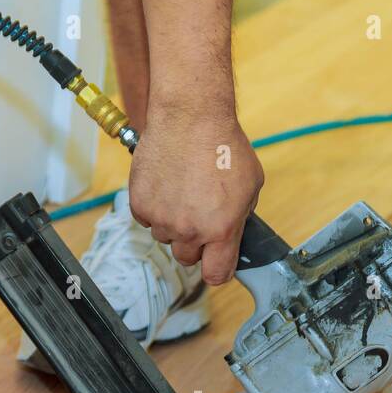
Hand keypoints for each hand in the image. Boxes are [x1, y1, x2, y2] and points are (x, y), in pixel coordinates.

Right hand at [128, 103, 263, 285]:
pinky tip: (167, 185)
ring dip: (173, 224)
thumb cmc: (223, 146)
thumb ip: (239, 219)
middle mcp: (189, 229)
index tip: (217, 263)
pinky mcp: (140, 203)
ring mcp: (161, 218)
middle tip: (200, 216)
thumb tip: (232, 238)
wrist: (190, 117)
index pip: (216, 275)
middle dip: (195, 243)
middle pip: (187, 258)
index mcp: (220, 229)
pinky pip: (146, 219)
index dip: (218, 270)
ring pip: (166, 238)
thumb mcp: (251, 187)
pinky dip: (155, 208)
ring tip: (183, 193)